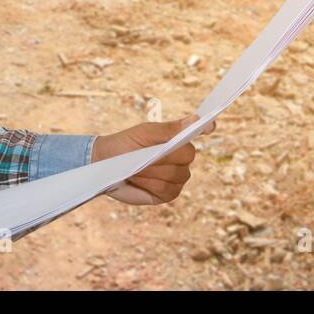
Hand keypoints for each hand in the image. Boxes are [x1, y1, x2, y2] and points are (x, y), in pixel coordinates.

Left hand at [90, 114, 216, 204]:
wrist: (104, 165)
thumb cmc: (125, 144)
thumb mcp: (144, 133)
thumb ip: (170, 130)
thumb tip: (196, 119)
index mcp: (177, 139)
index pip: (198, 131)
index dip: (206, 127)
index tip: (209, 126)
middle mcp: (181, 158)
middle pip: (187, 157)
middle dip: (164, 157)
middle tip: (143, 155)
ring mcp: (176, 177)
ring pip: (177, 176)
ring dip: (153, 172)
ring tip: (136, 168)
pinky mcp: (166, 194)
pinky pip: (169, 191)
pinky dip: (151, 185)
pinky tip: (139, 180)